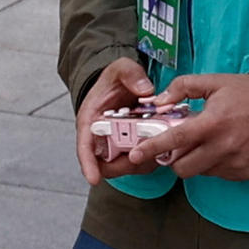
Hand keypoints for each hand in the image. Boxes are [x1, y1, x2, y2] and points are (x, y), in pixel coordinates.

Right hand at [74, 54, 157, 186]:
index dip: (88, 164)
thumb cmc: (115, 80)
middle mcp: (101, 137)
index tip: (94, 179)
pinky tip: (163, 145)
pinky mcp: (133, 148)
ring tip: (156, 149)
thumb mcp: (121, 68)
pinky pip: (142, 160)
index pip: (85, 147)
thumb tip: (146, 90)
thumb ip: (131, 74)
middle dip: (123, 166)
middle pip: (108, 163)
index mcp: (90, 120)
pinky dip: (151, 157)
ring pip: (127, 165)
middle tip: (141, 158)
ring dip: (141, 162)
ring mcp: (117, 145)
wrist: (123, 85)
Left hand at [147, 70, 248, 180]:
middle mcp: (221, 147)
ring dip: (197, 161)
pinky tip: (225, 148)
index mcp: (212, 123)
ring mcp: (234, 163)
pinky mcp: (244, 173)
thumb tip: (160, 100)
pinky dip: (215, 165)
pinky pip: (219, 175)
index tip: (137, 153)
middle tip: (179, 147)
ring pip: (200, 173)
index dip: (152, 147)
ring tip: (207, 143)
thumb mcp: (216, 82)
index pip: (174, 140)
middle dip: (175, 159)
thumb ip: (184, 87)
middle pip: (183, 167)